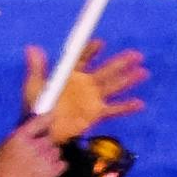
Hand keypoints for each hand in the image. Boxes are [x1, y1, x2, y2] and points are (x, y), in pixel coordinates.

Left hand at [26, 43, 144, 147]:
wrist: (41, 132)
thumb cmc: (35, 108)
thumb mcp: (34, 87)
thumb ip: (36, 67)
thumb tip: (32, 48)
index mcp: (70, 74)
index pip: (83, 58)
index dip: (91, 50)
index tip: (99, 44)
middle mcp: (85, 83)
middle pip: (106, 70)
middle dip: (121, 62)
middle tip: (137, 54)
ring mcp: (92, 98)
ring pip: (114, 86)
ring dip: (129, 79)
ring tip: (143, 72)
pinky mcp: (96, 114)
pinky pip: (114, 109)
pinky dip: (127, 107)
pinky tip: (139, 104)